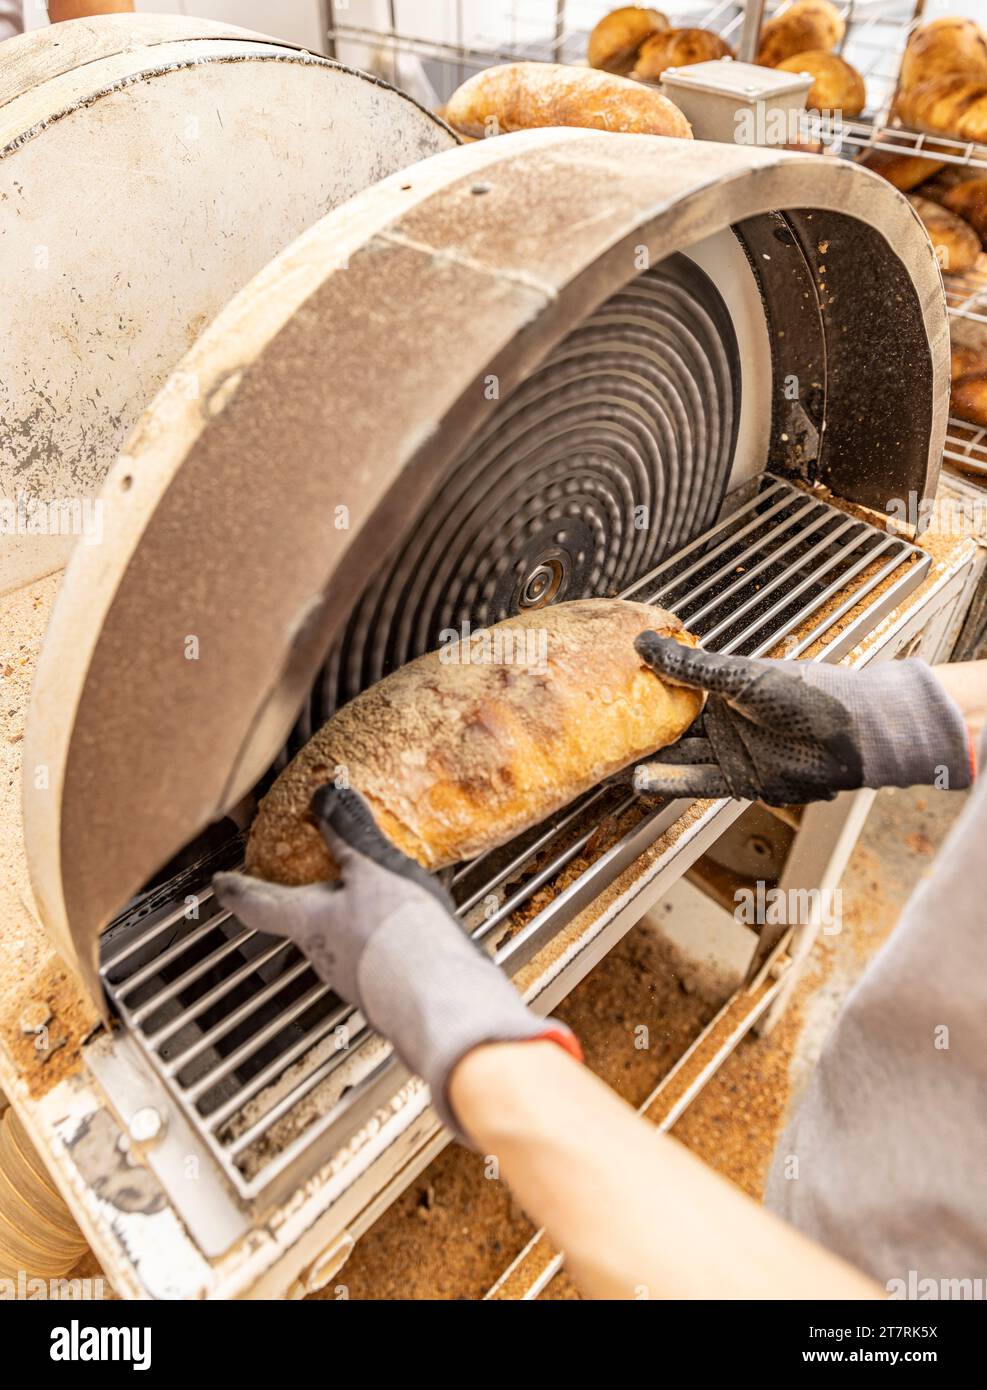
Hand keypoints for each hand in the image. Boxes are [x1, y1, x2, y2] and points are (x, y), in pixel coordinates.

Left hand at [213, 787, 578, 1139]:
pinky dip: (387, 941)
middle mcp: (324, 956)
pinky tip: (411, 932)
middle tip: (314, 881)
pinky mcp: (390, 992)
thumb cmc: (400, 939)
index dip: (236, 890)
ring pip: (344, 944)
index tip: (220, 884)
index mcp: (309, 922)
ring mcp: (357, 979)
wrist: (445, 1003)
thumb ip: (350, 833)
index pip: (257, 903)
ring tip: (375, 900)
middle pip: (304, 925)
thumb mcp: (374, 870)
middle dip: (308, 904)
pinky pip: (380, 958)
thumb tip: (328, 796)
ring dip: (353, 922)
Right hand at [630, 635, 972, 804]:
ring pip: (678, 758)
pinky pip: (696, 784)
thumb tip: (644, 643)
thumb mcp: (741, 677)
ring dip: (646, 762)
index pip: (673, 692)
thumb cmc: (807, 696)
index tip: (609, 694)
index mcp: (725, 689)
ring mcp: (731, 753)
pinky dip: (669, 783)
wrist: (854, 735)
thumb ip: (690, 666)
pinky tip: (641, 781)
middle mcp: (725, 721)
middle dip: (636, 734)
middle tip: (598, 736)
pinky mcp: (740, 781)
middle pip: (670, 730)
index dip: (643, 695)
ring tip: (609, 764)